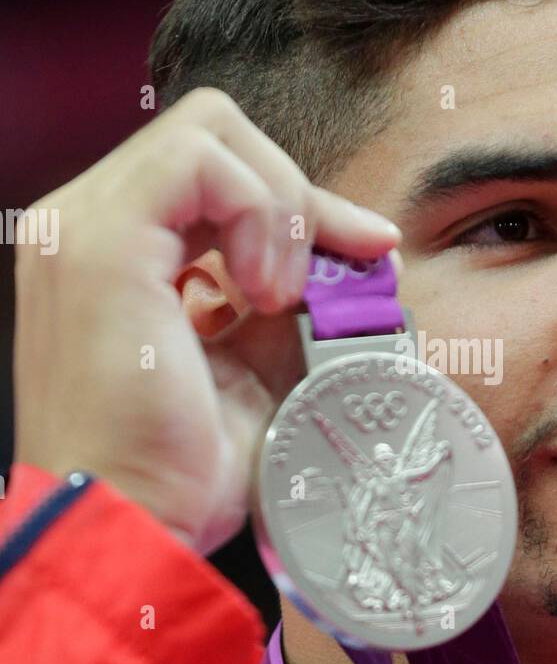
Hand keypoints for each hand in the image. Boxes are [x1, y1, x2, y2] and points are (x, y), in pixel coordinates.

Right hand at [13, 87, 401, 552]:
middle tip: (323, 276)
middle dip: (296, 194)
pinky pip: (200, 161)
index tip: (365, 250)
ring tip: (281, 298)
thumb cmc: (179, 474)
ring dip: (280, 206)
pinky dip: (259, 212)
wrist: (131, 531)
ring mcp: (83, 227)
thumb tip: (352, 265)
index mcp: (114, 254)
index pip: (214, 177)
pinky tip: (266, 292)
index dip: (298, 203)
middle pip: (215, 136)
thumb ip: (284, 308)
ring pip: (210, 131)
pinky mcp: (101, 241)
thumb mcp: (253, 373)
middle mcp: (85, 227)